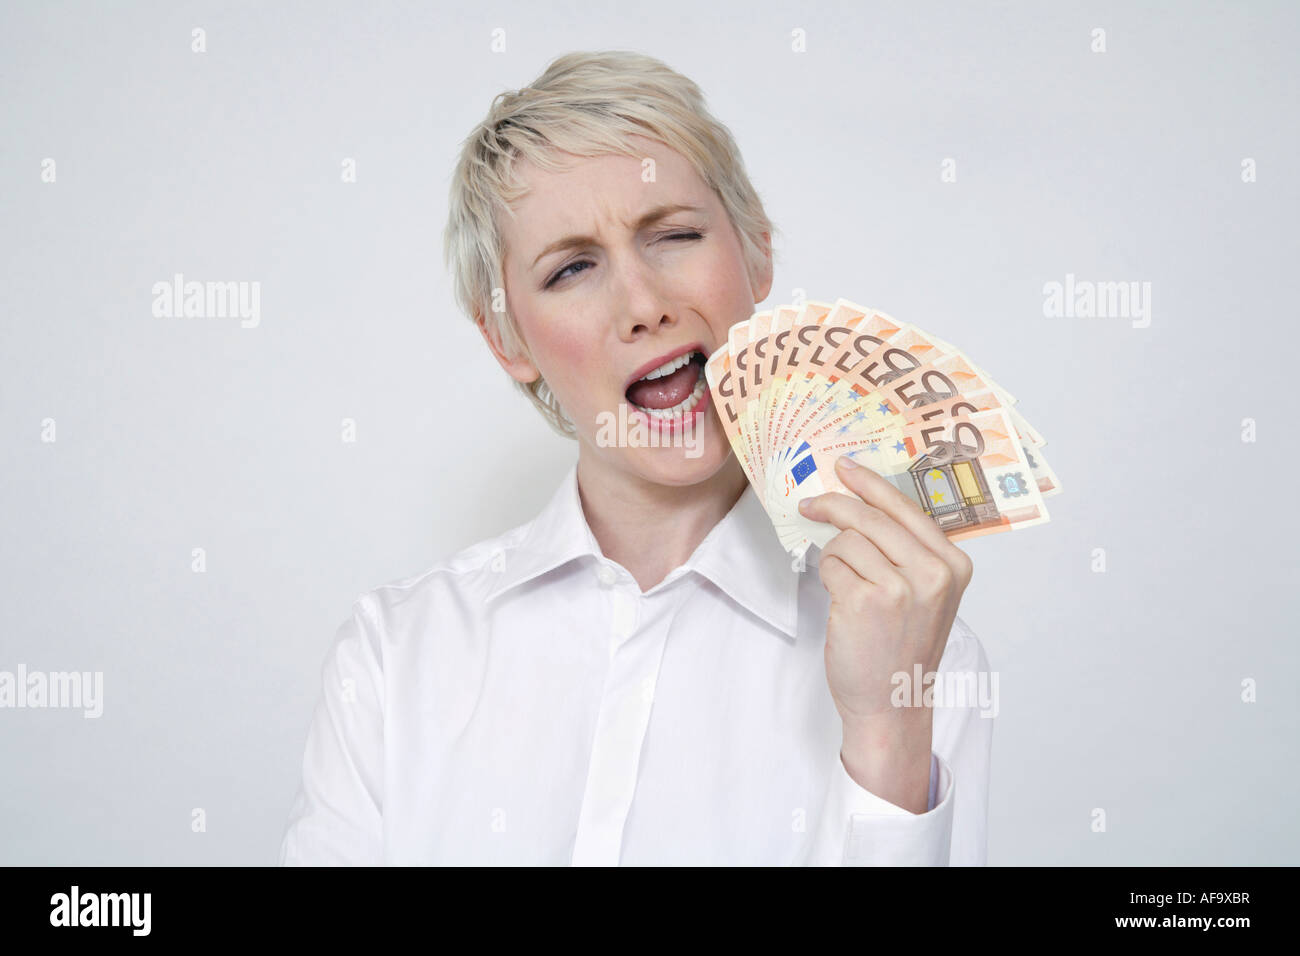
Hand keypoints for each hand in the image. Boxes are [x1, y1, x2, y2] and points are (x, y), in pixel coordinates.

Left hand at [797, 454, 973, 810]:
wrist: (893, 703)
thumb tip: (861, 503)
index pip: (906, 507)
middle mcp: (933, 573)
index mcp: (953, 564)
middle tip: (809, 505)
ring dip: (833, 557)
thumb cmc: (902, 648)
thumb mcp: (926, 595)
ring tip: (845, 586)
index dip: (870, 484)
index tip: (845, 468)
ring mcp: (900, 587)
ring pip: (846, 540)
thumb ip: (908, 551)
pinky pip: (831, 565)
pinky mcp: (866, 601)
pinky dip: (827, 577)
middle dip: (833, 506)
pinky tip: (840, 601)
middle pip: (871, 516)